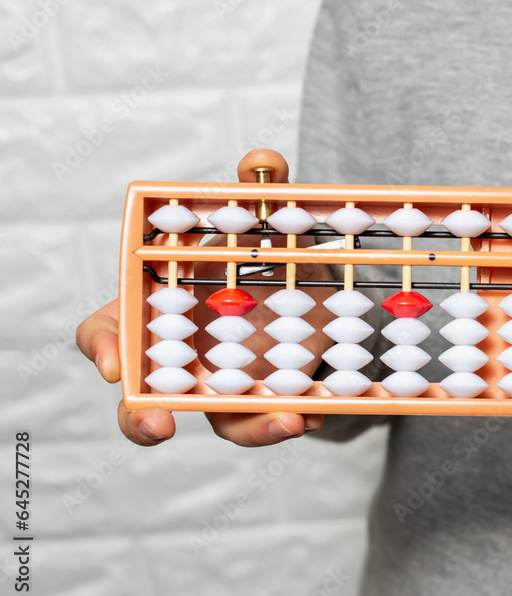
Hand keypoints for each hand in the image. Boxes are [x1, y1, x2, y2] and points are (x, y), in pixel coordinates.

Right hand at [76, 149, 325, 446]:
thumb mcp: (262, 220)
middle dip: (142, 419)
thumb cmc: (262, 254)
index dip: (104, 347)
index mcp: (161, 307)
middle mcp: (186, 353)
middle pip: (146, 398)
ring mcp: (228, 381)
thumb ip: (257, 193)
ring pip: (222, 419)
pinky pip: (275, 417)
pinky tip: (316, 412)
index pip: (108, 329)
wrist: (311, 284)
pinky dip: (295, 418)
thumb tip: (265, 161)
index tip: (115, 367)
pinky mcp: (272, 394)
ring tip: (289, 419)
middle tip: (157, 426)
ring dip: (250, 427)